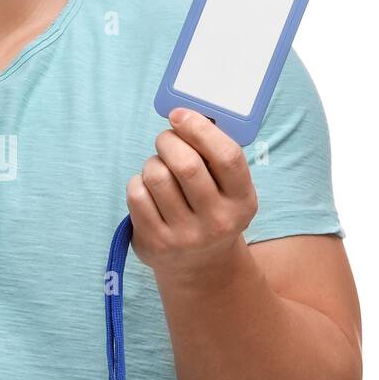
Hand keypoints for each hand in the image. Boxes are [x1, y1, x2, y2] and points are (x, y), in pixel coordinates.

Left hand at [126, 108, 257, 281]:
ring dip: (152, 162)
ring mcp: (186, 236)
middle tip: (165, 139)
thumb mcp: (229, 189)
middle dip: (168, 141)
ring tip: (158, 167)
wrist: (200, 266)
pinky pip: (136, 194)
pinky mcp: (156, 243)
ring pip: (156, 176)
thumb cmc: (212, 209)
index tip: (180, 115)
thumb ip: (215, 155)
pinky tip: (147, 189)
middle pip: (186, 164)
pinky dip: (137, 181)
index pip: (227, 156)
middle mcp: (218, 221)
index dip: (200, 129)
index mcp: (243, 200)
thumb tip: (185, 114)